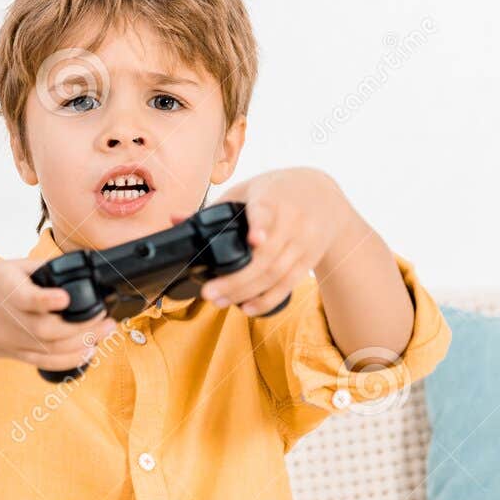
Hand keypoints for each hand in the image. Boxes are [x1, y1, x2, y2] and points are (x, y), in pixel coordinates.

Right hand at [0, 258, 117, 374]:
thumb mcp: (5, 267)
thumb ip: (38, 269)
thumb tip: (75, 269)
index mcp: (4, 288)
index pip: (27, 298)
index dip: (46, 300)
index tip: (65, 298)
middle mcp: (9, 318)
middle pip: (49, 330)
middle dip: (83, 326)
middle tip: (106, 316)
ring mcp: (12, 340)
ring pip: (52, 349)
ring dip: (85, 342)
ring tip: (107, 330)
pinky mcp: (14, 353)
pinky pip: (46, 362)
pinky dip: (71, 359)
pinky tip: (90, 350)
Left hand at [200, 168, 357, 315]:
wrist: (324, 195)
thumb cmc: (276, 192)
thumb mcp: (246, 190)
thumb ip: (213, 207)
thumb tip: (175, 219)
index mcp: (272, 198)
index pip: (267, 212)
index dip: (261, 227)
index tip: (254, 240)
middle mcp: (292, 221)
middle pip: (266, 256)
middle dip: (237, 279)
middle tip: (209, 293)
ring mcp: (304, 242)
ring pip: (276, 274)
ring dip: (247, 292)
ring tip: (219, 302)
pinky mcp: (309, 259)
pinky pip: (289, 284)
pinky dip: (268, 299)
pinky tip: (248, 308)